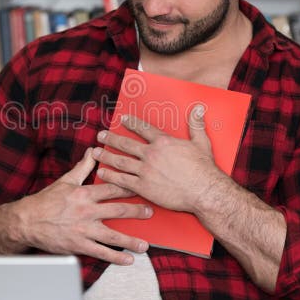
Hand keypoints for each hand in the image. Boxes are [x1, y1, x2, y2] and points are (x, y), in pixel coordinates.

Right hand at [15, 148, 152, 264]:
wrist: (27, 222)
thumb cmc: (46, 201)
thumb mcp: (65, 181)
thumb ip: (83, 167)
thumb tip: (93, 151)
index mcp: (84, 194)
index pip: (112, 188)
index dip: (130, 187)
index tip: (144, 186)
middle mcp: (86, 212)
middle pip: (117, 211)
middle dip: (136, 211)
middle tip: (150, 212)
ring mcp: (83, 230)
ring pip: (113, 236)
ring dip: (131, 240)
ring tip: (145, 245)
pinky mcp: (79, 246)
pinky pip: (101, 253)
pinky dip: (116, 257)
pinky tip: (128, 260)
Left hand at [93, 105, 229, 212]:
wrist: (204, 191)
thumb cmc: (204, 169)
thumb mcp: (202, 143)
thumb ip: (196, 125)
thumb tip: (198, 108)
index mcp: (163, 142)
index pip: (143, 129)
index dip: (131, 123)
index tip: (122, 119)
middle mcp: (151, 154)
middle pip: (126, 144)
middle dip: (111, 139)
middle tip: (101, 135)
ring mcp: (145, 171)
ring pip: (120, 161)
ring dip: (106, 156)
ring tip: (96, 152)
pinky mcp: (143, 187)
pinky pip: (122, 180)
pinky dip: (111, 176)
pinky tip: (102, 173)